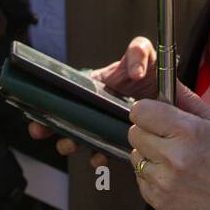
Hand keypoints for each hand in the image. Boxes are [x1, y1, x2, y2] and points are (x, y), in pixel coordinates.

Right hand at [27, 36, 157, 166]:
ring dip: (71, 143)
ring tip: (70, 143)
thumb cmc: (152, 72)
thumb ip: (138, 52)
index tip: (39, 109)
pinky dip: (98, 156)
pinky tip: (100, 156)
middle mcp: (95, 108)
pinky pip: (103, 152)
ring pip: (80, 138)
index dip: (49, 102)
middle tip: (40, 129)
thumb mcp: (145, 55)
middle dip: (49, 127)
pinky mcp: (116, 141)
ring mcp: (104, 125)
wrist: (169, 97)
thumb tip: (135, 71)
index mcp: (94, 86)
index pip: (66, 94)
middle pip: (65, 119)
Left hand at [128, 87, 209, 209]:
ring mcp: (163, 181)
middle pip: (134, 133)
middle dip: (147, 133)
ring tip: (172, 161)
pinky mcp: (158, 200)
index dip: (145, 112)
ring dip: (148, 156)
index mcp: (187, 130)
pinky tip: (171, 177)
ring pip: (135, 157)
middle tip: (166, 139)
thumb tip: (168, 82)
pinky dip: (151, 177)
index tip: (153, 116)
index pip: (140, 111)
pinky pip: (139, 180)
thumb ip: (187, 99)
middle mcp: (172, 156)